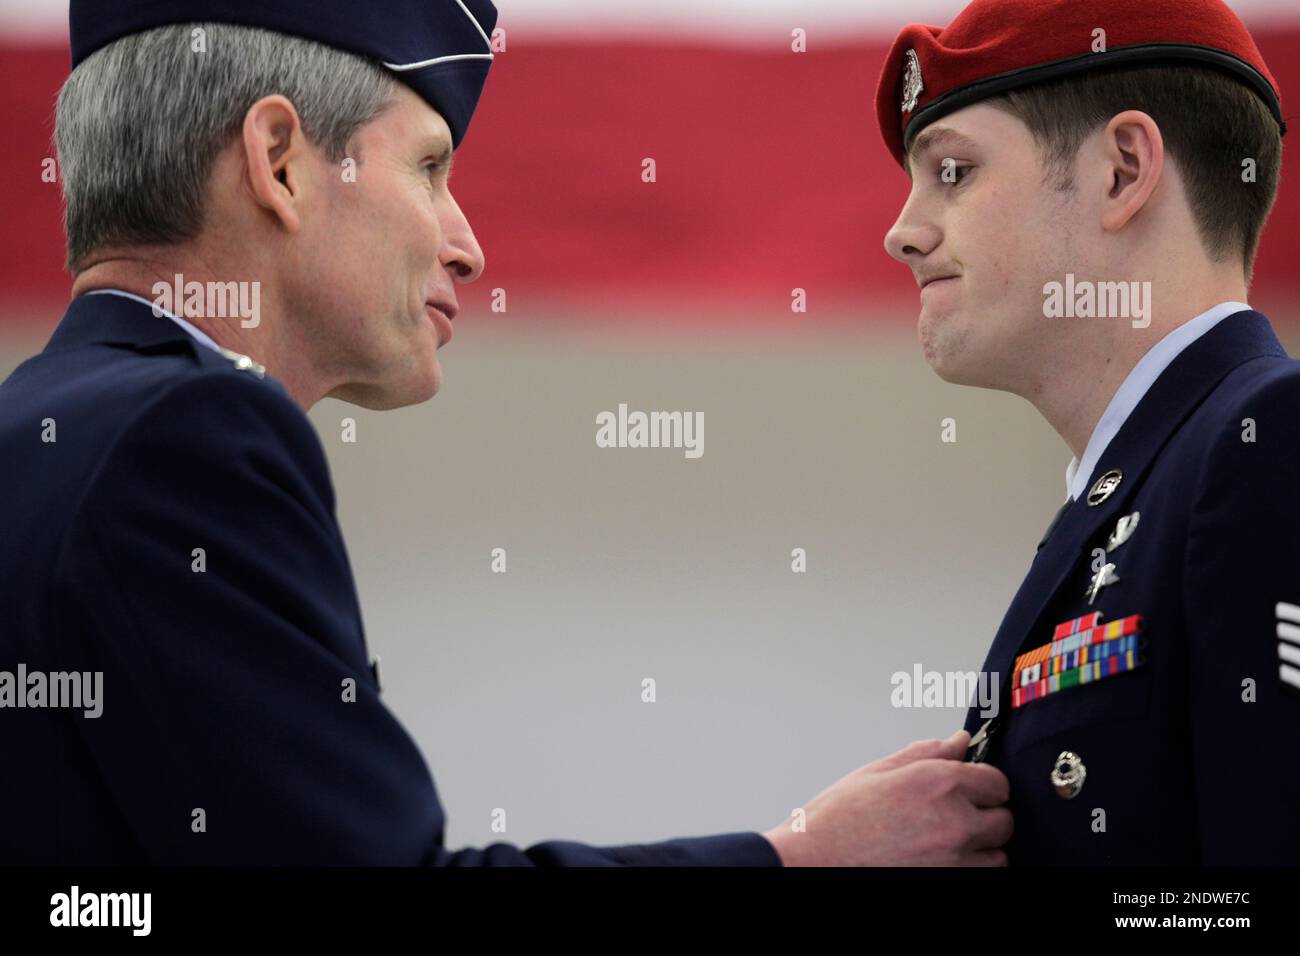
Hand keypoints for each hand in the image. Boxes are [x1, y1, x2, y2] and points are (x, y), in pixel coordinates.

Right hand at [762, 730, 1011, 865]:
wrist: (818, 859)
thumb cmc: (840, 818)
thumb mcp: (881, 770)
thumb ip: (927, 753)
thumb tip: (959, 741)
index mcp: (937, 783)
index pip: (997, 781)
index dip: (984, 782)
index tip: (973, 786)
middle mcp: (953, 820)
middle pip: (1004, 819)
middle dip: (986, 813)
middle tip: (960, 812)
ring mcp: (954, 858)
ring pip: (997, 853)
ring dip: (982, 845)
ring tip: (950, 838)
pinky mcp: (950, 881)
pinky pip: (982, 875)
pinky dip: (971, 867)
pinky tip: (947, 856)